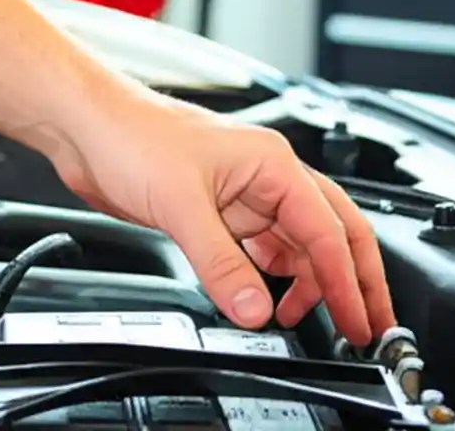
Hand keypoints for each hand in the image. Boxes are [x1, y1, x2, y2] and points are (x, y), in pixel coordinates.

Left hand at [44, 85, 396, 346]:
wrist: (86, 126)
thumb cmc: (132, 134)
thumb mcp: (181, 206)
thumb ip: (221, 264)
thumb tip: (254, 310)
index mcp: (273, 165)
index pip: (328, 231)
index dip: (348, 282)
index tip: (358, 321)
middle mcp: (265, 178)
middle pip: (330, 235)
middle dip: (354, 282)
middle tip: (368, 327)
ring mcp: (241, 195)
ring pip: (296, 245)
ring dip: (311, 283)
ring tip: (320, 322)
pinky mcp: (215, 211)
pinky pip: (259, 250)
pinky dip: (271, 277)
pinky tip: (269, 298)